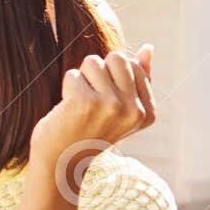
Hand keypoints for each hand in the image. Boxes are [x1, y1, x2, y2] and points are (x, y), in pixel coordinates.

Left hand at [30, 45, 155, 179]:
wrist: (61, 162)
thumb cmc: (89, 131)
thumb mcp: (121, 109)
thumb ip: (138, 79)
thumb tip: (148, 48)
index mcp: (147, 112)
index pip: (134, 65)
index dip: (113, 78)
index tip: (106, 106)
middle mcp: (133, 110)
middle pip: (117, 58)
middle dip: (98, 72)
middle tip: (91, 101)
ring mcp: (111, 105)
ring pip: (93, 62)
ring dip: (81, 79)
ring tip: (79, 105)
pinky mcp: (85, 102)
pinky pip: (73, 74)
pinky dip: (67, 87)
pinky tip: (68, 109)